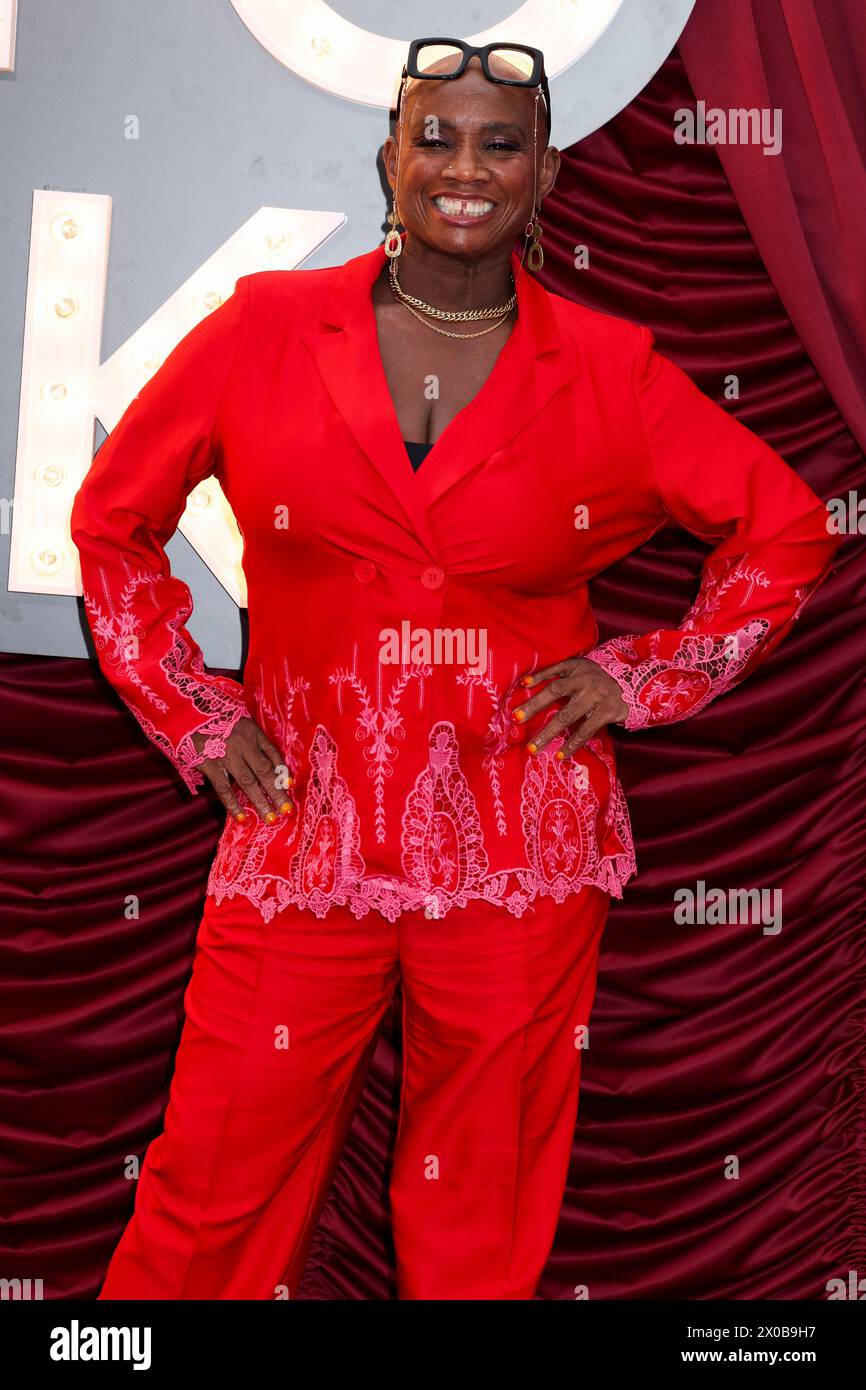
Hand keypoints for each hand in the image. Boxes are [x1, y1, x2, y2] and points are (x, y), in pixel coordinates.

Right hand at [191, 717, 294, 822]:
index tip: (291, 786)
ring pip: (248, 782)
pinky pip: (224, 788)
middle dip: (277, 793)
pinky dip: (233, 804)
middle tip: (287, 811)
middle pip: (264, 772)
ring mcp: (227, 756)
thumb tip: (269, 764)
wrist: (186, 713)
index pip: (272, 754)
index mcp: (252, 732)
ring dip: (261, 802)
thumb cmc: (214, 718)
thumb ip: (253, 739)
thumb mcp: (239, 721)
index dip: (282, 771)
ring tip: (271, 819)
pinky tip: (242, 818)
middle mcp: (243, 745)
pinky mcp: (210, 765)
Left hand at [511, 657, 628, 756]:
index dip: (538, 676)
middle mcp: (585, 681)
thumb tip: (528, 686)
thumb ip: (563, 676)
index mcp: (577, 668)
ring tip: (533, 748)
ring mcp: (595, 697)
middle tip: (516, 719)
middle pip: (555, 691)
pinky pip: (585, 731)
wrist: (635, 685)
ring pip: (567, 715)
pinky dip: (572, 744)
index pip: (554, 670)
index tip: (522, 685)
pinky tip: (560, 754)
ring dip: (548, 732)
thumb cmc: (600, 679)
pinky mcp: (606, 713)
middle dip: (534, 706)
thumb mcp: (584, 670)